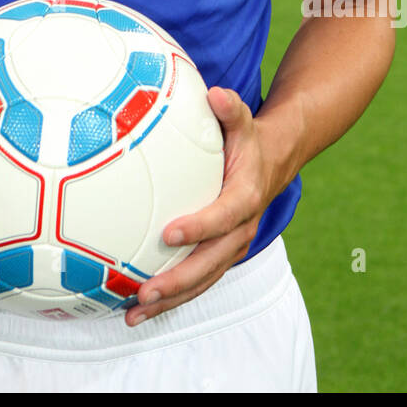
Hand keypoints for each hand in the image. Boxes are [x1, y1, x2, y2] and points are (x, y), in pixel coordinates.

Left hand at [125, 87, 269, 327]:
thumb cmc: (248, 139)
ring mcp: (230, 247)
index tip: (169, 234)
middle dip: (178, 281)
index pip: (221, 217)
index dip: (198, 227)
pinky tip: (137, 307)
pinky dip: (171, 297)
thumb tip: (217, 94)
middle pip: (210, 263)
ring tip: (134, 312)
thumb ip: (231, 109)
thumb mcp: (244, 121)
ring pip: (202, 280)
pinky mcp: (220, 256)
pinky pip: (197, 281)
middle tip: (145, 291)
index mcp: (244, 198)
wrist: (273, 163)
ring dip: (170, 300)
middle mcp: (240, 230)